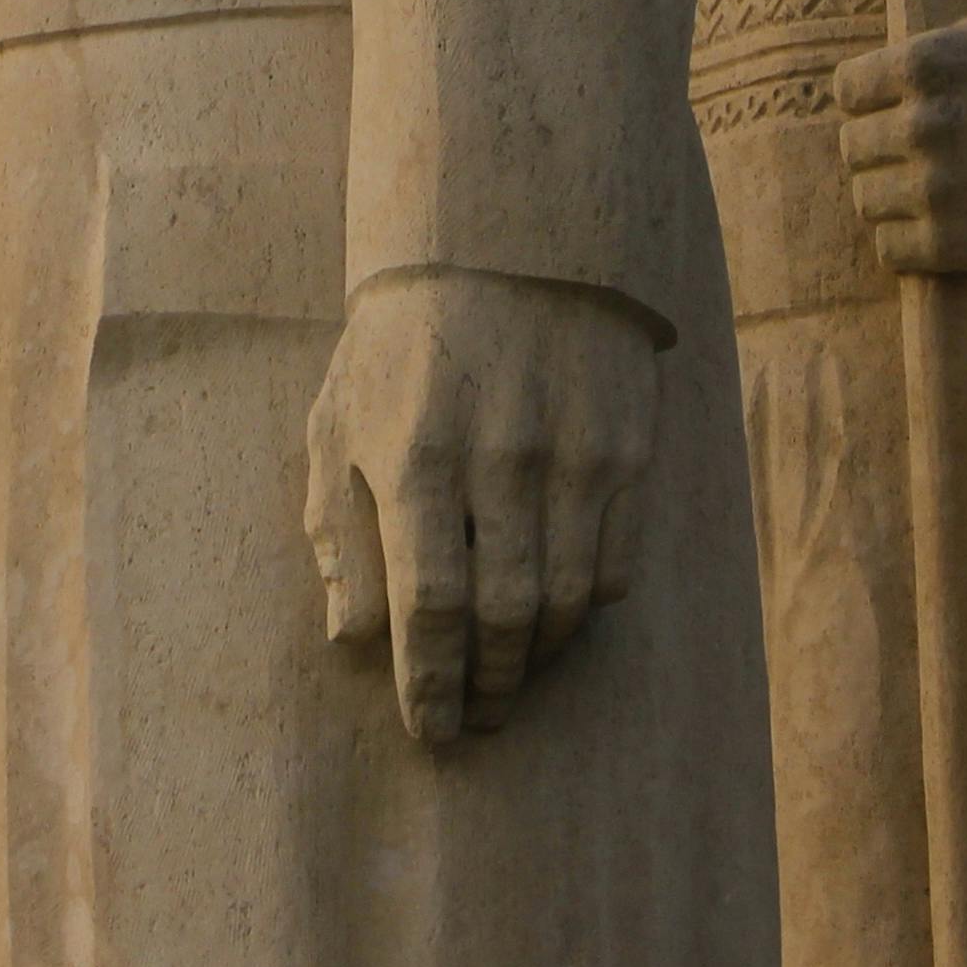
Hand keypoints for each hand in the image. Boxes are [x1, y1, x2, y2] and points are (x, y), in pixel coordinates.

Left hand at [305, 271, 658, 746]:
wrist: (508, 237)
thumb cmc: (403, 342)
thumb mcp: (340, 416)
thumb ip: (338, 525)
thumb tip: (350, 636)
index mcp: (415, 455)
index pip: (427, 608)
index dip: (430, 685)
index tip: (431, 729)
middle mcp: (499, 459)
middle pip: (503, 618)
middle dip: (487, 688)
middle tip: (476, 721)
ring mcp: (573, 454)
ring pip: (565, 603)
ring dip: (536, 660)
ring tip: (512, 678)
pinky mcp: (628, 447)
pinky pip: (615, 567)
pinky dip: (585, 608)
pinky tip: (557, 613)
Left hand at [834, 12, 966, 275]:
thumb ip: (933, 50)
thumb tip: (873, 73)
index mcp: (928, 64)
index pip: (848, 89)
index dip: (872, 100)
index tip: (899, 109)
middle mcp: (924, 123)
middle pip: (854, 146)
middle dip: (884, 149)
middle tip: (928, 155)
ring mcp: (936, 186)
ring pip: (866, 199)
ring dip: (894, 197)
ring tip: (937, 192)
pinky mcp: (950, 244)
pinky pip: (889, 248)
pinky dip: (909, 241)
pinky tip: (944, 226)